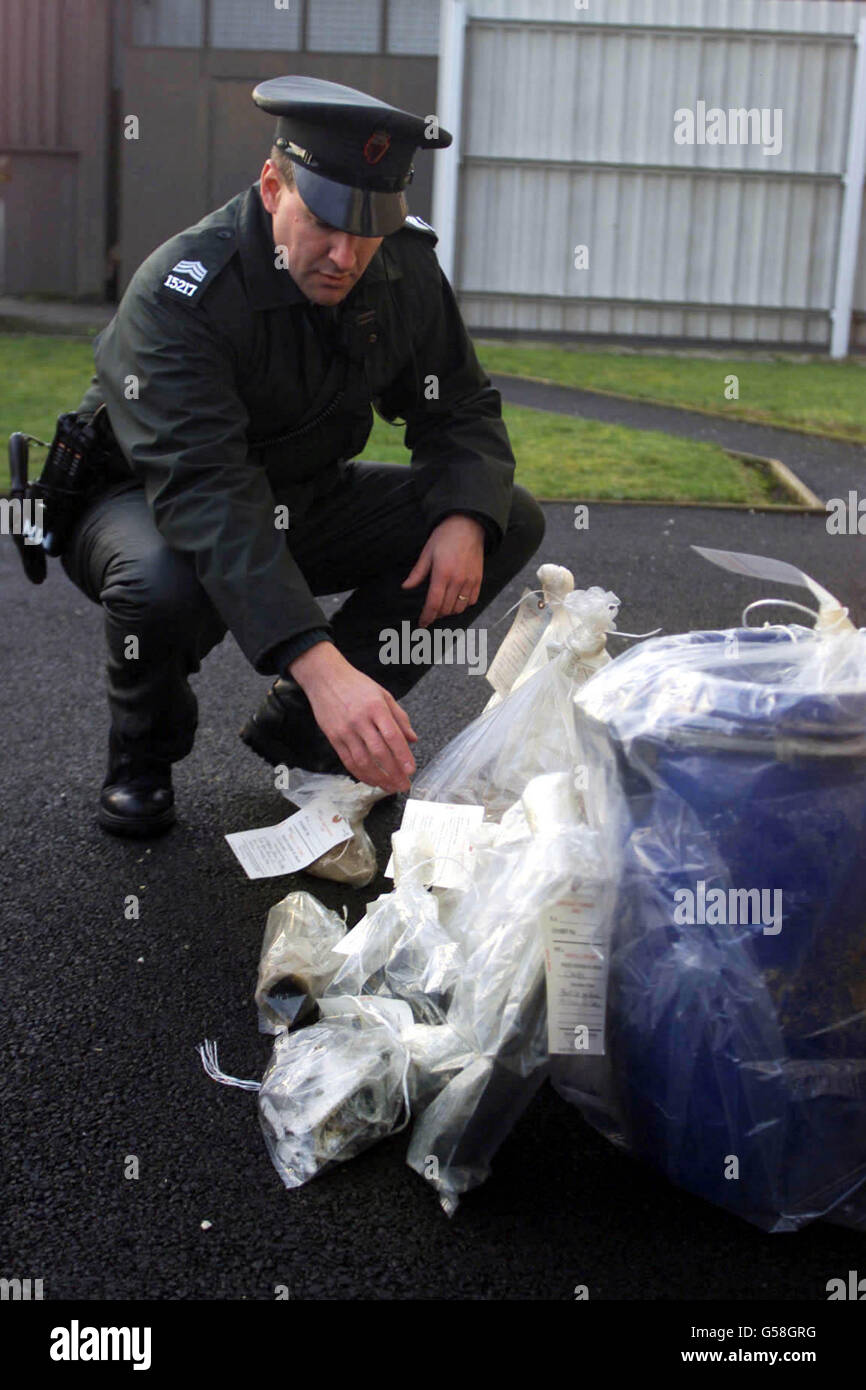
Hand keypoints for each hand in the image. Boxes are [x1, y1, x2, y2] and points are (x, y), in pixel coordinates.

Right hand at [290, 643, 417, 792]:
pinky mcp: (333, 738)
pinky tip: (372, 780)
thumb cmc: (356, 685)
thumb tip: (413, 739)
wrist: (325, 678)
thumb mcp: (383, 694)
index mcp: (376, 707)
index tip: (411, 770)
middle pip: (379, 752)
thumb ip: (399, 717)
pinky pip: (348, 761)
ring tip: (390, 787)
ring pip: (363, 761)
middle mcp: (360, 720)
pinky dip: (361, 774)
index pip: (392, 736)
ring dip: (378, 778)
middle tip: (404, 784)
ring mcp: (345, 730)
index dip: (403, 755)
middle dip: (393, 772)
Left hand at [401, 514, 484, 626]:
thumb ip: (417, 573)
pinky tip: (456, 600)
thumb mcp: (427, 553)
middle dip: (436, 615)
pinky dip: (463, 605)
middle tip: (430, 613)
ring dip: (449, 611)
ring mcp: (470, 581)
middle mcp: (457, 580)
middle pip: (446, 609)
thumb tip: (406, 587)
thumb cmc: (445, 537)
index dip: (427, 616)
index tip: (422, 623)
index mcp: (442, 574)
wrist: (468, 525)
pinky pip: (471, 601)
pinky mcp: (478, 579)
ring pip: (459, 608)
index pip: (433, 603)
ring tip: (442, 607)